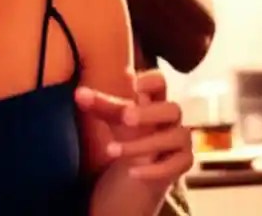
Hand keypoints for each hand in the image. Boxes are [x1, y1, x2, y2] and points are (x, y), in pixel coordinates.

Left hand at [74, 70, 193, 184]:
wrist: (133, 180)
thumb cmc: (126, 139)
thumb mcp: (113, 123)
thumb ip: (100, 107)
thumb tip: (79, 93)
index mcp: (154, 102)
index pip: (160, 83)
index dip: (151, 81)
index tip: (135, 85)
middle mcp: (171, 120)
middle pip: (173, 109)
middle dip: (149, 113)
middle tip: (126, 118)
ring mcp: (180, 141)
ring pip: (175, 137)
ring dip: (143, 144)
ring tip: (112, 151)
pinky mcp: (182, 164)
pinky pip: (176, 165)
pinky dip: (154, 170)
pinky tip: (132, 172)